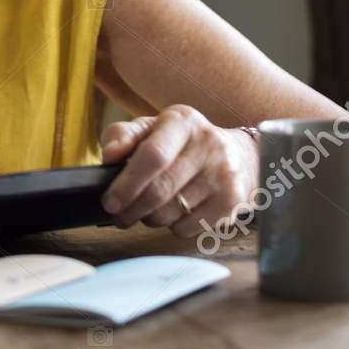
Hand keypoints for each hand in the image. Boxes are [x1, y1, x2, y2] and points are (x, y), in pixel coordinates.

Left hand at [99, 104, 257, 238]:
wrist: (239, 155)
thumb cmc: (182, 143)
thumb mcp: (150, 129)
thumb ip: (123, 137)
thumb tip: (109, 156)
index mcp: (182, 121)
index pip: (153, 155)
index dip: (127, 183)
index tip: (109, 201)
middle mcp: (208, 144)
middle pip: (160, 190)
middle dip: (131, 209)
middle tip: (120, 215)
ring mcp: (224, 174)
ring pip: (171, 213)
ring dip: (150, 218)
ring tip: (147, 210)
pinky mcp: (233, 201)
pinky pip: (188, 227)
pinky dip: (172, 226)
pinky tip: (175, 213)